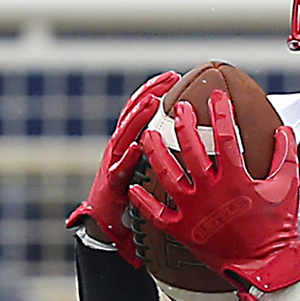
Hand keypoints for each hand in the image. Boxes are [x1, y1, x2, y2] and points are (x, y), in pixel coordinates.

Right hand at [67, 71, 181, 267]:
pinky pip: (119, 170)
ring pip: (124, 134)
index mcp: (130, 141)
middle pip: (133, 112)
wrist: (105, 223)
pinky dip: (127, 158)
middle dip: (150, 92)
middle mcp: (119, 146)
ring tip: (152, 103)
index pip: (142, 109)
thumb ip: (163, 152)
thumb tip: (195, 144)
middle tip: (169, 79)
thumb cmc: (131, 195)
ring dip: (137, 118)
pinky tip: (136, 148)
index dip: (155, 90)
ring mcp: (113, 163)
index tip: (174, 76)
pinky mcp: (111, 184)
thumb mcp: (148, 168)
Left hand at [132, 92, 299, 294]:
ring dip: (155, 152)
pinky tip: (136, 187)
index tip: (217, 96)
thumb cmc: (277, 229)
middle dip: (184, 123)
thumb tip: (283, 129)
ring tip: (148, 135)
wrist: (266, 268)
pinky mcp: (183, 231)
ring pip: (167, 175)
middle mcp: (210, 191)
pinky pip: (157, 214)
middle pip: (190, 148)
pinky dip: (143, 202)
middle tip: (180, 109)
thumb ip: (285, 155)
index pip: (224, 135)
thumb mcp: (287, 188)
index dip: (221, 111)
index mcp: (235, 179)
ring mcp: (193, 211)